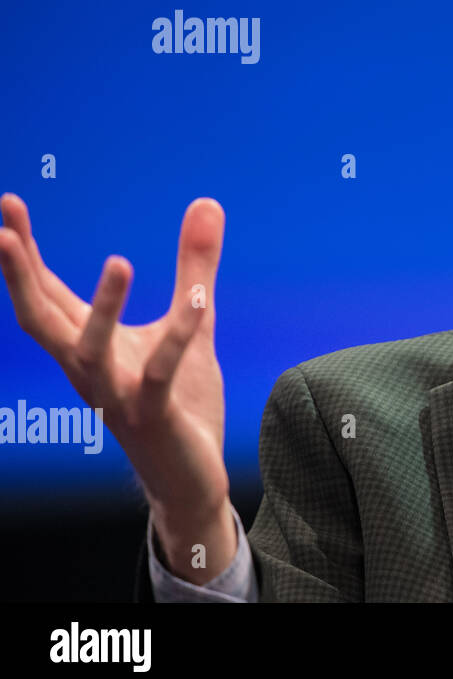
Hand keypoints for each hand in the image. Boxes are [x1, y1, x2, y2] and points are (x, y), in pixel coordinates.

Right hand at [0, 193, 234, 581]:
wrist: (189, 476)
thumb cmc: (181, 399)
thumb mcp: (191, 321)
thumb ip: (194, 267)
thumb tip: (207, 202)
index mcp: (90, 345)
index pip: (46, 293)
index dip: (23, 253)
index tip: (8, 204)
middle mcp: (90, 368)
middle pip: (41, 318)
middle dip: (20, 274)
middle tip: (3, 227)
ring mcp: (117, 394)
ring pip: (90, 350)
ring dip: (102, 308)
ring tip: (119, 260)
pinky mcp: (154, 415)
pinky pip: (159, 375)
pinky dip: (177, 339)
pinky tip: (199, 304)